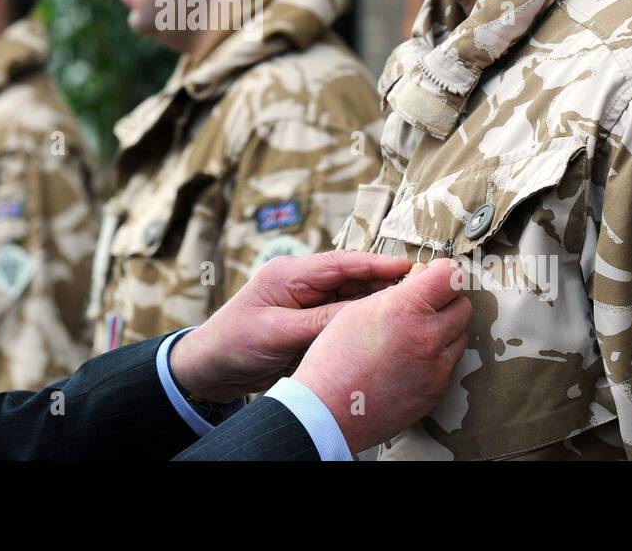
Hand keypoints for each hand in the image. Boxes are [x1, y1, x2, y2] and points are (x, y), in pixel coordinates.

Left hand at [168, 250, 410, 403]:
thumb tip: (365, 314)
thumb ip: (320, 323)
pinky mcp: (309, 322)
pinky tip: (386, 326)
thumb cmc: (234, 344)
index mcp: (289, 274)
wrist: (209, 368)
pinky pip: (343, 316)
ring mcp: (306, 302)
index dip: (376, 263)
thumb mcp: (278, 333)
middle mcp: (301, 283)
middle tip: (421, 288)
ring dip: (377, 301)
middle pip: (351, 277)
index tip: (408, 267)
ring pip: (351, 296)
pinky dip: (363, 319)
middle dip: (384, 281)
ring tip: (412, 306)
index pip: (340, 263)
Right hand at [291, 258, 470, 452]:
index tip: (434, 274)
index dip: (442, 271)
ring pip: (460, 335)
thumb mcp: (357, 310)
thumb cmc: (334, 359)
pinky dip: (437, 357)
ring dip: (445, 329)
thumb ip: (394, 294)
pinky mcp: (437, 391)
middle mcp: (429, 337)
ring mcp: (437, 367)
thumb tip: (418, 282)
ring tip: (415, 334)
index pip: (450, 276)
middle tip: (424, 304)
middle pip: (463, 305)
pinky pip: (449, 364)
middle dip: (446, 300)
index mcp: (406, 309)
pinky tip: (410, 360)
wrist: (329, 412)